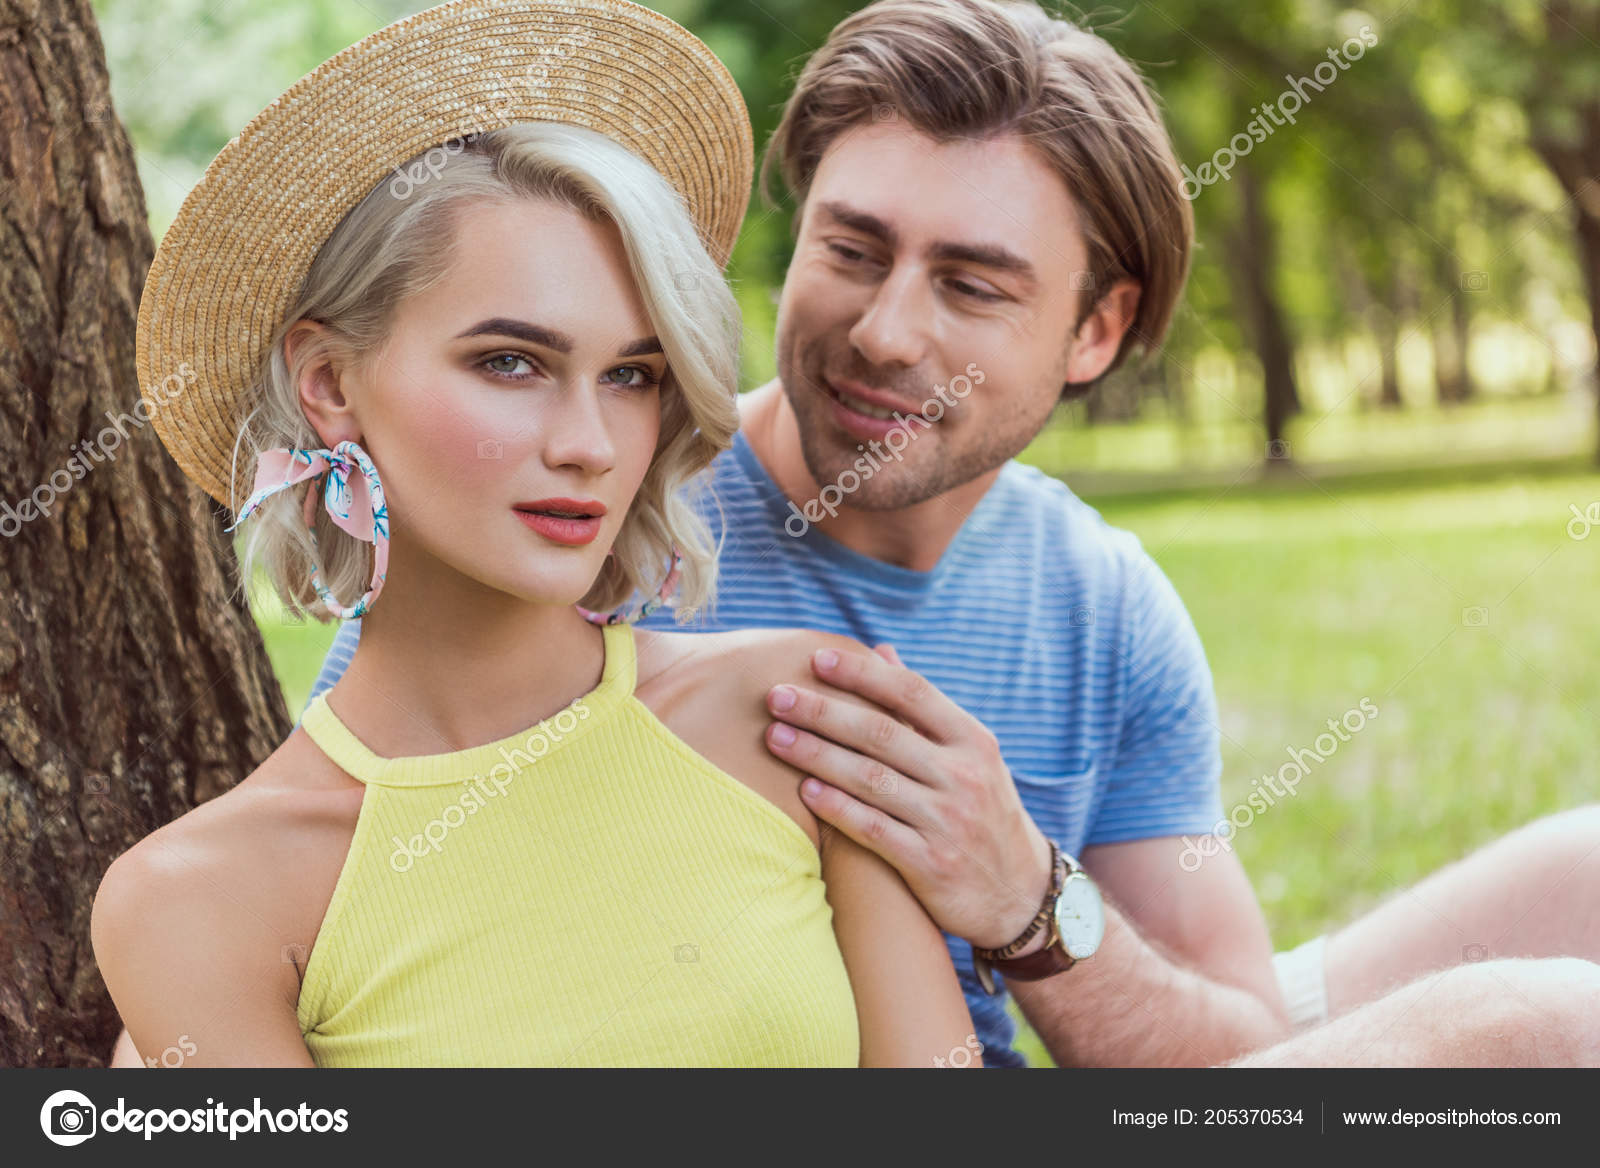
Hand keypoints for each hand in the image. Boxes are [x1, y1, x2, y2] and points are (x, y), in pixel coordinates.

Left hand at [765, 641, 1053, 949]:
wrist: (1020, 894)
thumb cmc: (982, 813)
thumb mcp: (969, 756)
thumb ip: (922, 708)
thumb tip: (882, 652)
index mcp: (973, 741)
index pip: (911, 692)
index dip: (861, 673)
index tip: (816, 659)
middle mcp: (963, 776)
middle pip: (881, 733)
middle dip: (822, 711)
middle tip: (776, 696)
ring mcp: (947, 821)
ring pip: (870, 779)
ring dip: (816, 755)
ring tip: (775, 737)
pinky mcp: (930, 864)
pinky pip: (873, 829)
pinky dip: (836, 808)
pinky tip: (805, 790)